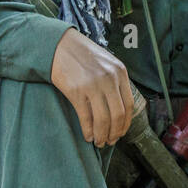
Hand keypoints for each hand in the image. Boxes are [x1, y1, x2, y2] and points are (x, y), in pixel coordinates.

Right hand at [50, 27, 133, 146]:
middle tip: (111, 141)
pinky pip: (86, 117)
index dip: (126, 123)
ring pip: (103, 119)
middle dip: (115, 132)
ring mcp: (93, 85)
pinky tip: (87, 136)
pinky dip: (88, 130)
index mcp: (120, 73)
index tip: (122, 133)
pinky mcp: (76, 91)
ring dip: (102, 135)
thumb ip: (115, 82)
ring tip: (99, 142)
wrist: (59, 45)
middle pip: (118, 115)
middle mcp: (109, 79)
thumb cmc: (82, 55)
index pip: (129, 105)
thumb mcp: (106, 63)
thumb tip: (120, 109)